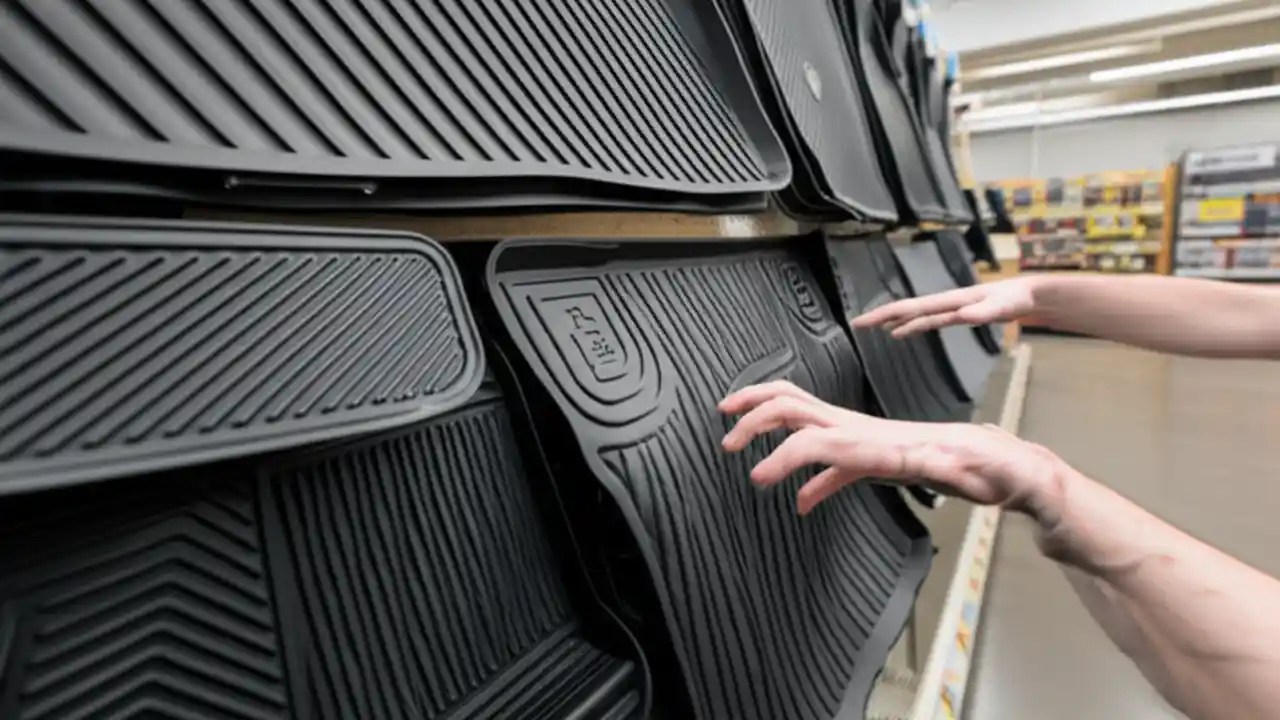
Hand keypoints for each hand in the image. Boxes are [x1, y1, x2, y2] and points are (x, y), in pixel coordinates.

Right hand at [718, 381, 1062, 516]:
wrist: (998, 462)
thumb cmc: (984, 470)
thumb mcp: (969, 474)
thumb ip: (951, 470)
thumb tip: (947, 469)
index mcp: (877, 440)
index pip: (817, 439)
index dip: (785, 457)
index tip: (759, 478)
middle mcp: (861, 430)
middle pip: (794, 407)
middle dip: (755, 418)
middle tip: (726, 440)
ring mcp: (859, 433)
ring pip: (798, 409)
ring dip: (761, 414)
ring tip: (732, 430)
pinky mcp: (862, 446)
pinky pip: (817, 441)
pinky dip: (793, 455)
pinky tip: (792, 490)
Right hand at [852, 277, 1037, 337]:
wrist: (1028, 294)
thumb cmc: (1016, 299)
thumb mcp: (1002, 307)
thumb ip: (984, 312)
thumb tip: (963, 317)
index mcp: (949, 301)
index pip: (910, 307)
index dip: (884, 314)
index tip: (863, 322)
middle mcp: (944, 302)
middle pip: (905, 308)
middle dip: (880, 315)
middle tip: (856, 324)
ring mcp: (948, 308)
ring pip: (912, 314)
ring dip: (891, 320)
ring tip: (871, 328)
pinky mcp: (955, 314)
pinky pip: (925, 320)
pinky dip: (909, 325)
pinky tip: (900, 332)